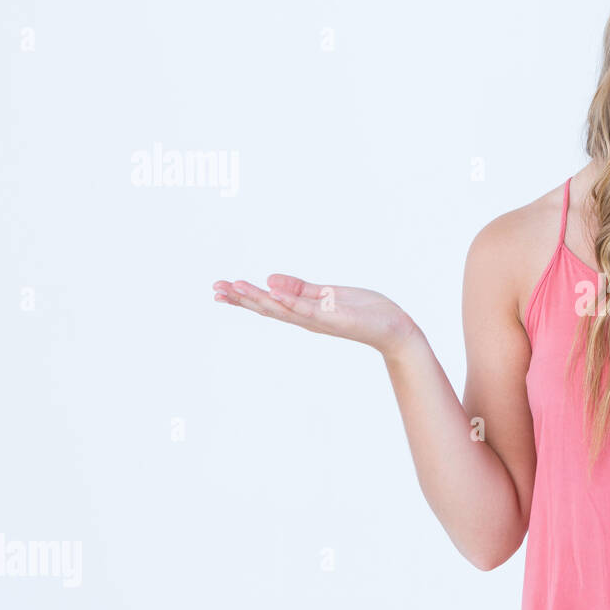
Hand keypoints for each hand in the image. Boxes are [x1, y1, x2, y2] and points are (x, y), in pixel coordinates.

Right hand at [212, 274, 419, 356]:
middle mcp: (307, 319)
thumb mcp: (329, 294)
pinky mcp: (335, 318)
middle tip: (215, 288)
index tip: (220, 289)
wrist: (394, 329)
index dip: (243, 297)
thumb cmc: (366, 312)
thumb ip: (301, 289)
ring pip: (282, 309)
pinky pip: (308, 308)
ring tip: (234, 287)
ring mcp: (319, 319)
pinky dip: (290, 301)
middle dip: (241, 298)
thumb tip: (270, 280)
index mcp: (305, 311)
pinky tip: (272, 292)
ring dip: (258, 298)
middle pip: (268, 308)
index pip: (268, 303)